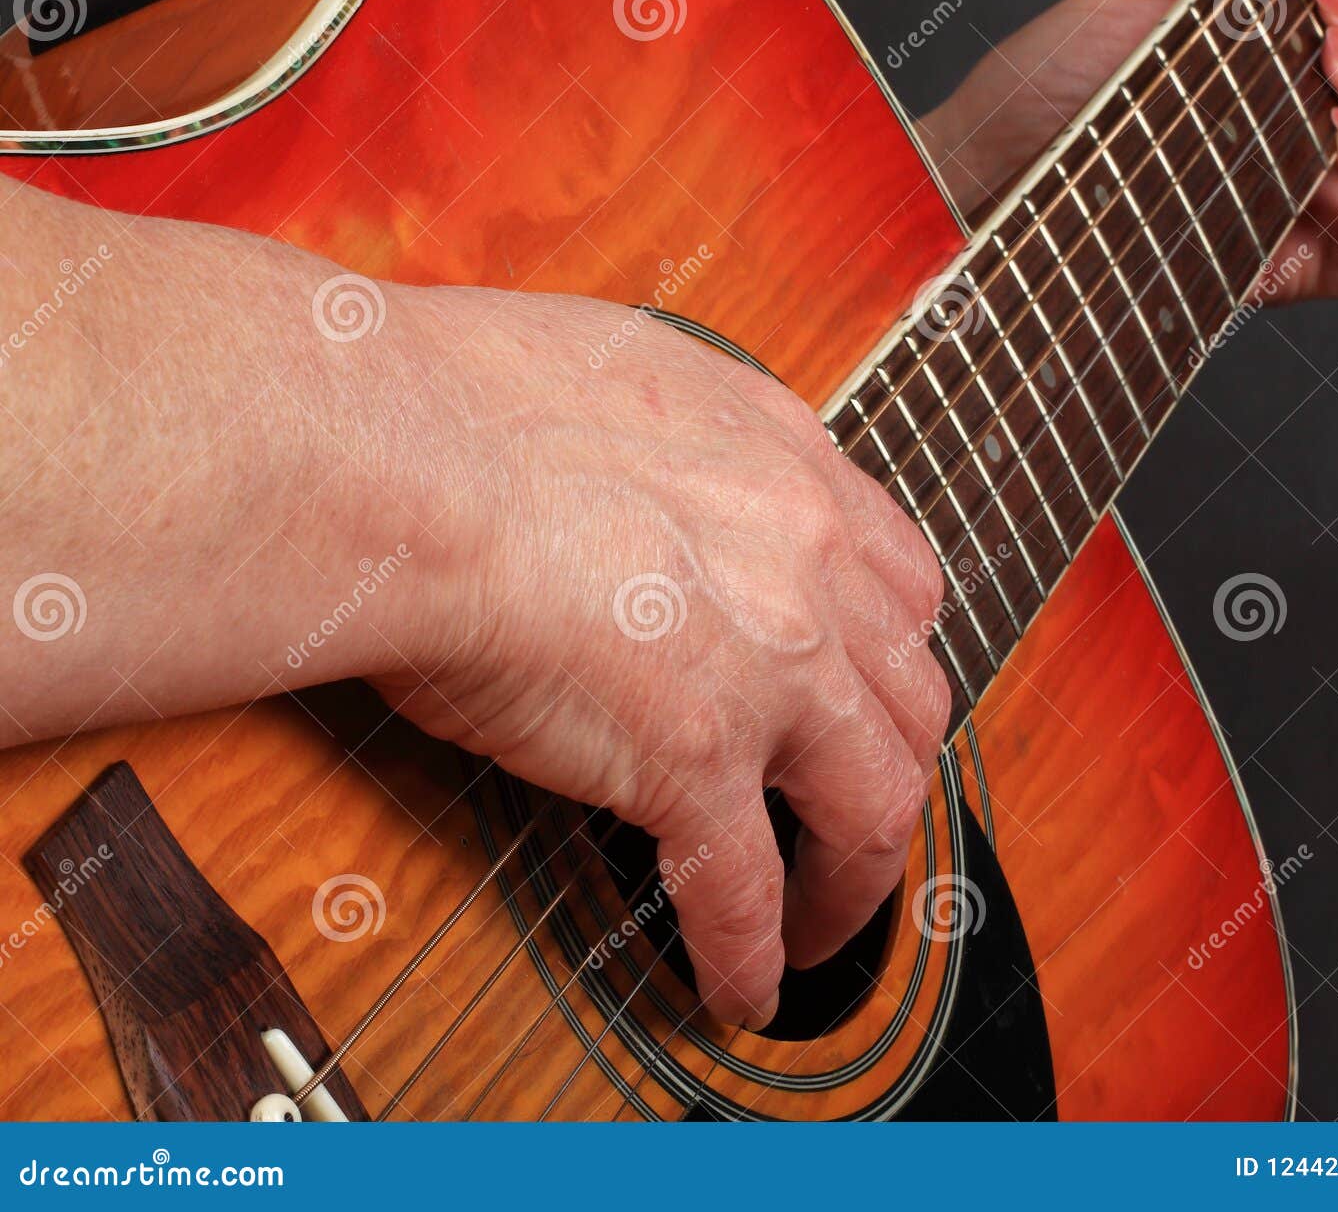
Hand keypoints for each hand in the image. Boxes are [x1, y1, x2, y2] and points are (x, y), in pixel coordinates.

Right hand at [378, 291, 949, 1028]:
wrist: (403, 455)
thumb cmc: (458, 402)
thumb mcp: (615, 373)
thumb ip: (670, 435)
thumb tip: (639, 466)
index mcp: (785, 465)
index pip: (896, 580)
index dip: (887, 654)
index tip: (862, 693)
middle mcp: (806, 566)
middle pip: (911, 698)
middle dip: (893, 766)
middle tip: (854, 812)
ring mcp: (767, 669)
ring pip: (875, 803)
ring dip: (854, 877)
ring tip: (819, 923)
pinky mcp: (693, 762)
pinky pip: (746, 888)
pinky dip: (750, 952)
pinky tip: (737, 988)